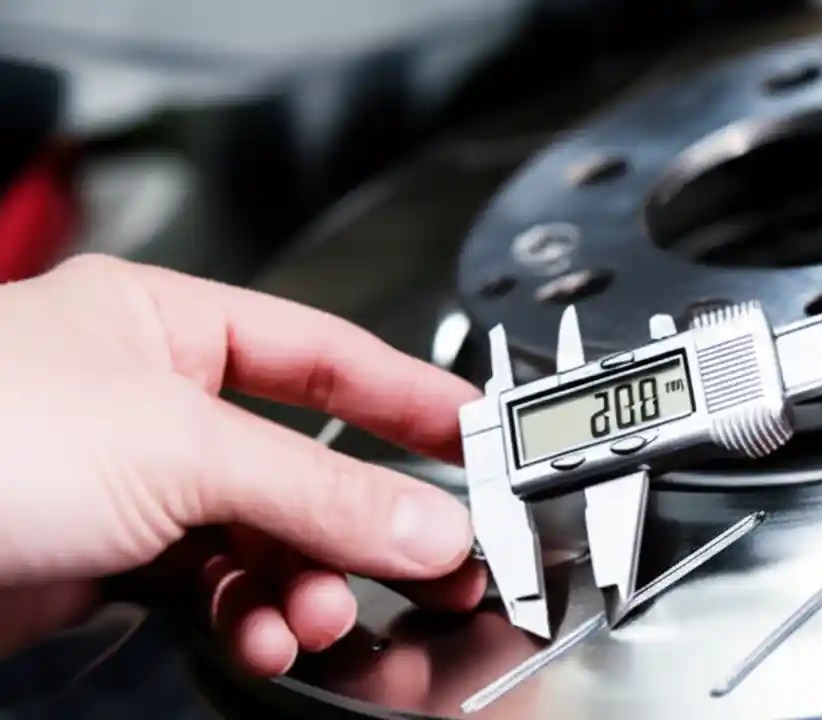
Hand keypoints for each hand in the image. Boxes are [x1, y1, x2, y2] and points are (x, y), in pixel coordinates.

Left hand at [0, 254, 485, 675]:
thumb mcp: (179, 450)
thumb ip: (319, 493)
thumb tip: (427, 523)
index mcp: (167, 325)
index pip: (321, 353)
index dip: (404, 394)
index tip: (472, 435)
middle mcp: (152, 399)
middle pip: (300, 460)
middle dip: (362, 519)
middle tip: (433, 560)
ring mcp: (132, 482)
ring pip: (262, 535)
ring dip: (302, 583)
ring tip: (317, 617)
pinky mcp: (109, 557)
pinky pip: (216, 585)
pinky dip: (250, 613)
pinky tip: (264, 634)